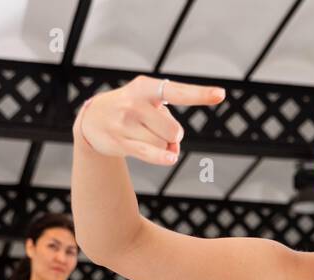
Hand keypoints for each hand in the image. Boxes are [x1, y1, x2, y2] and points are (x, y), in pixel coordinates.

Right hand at [74, 74, 225, 164]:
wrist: (92, 119)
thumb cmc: (129, 109)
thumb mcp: (146, 102)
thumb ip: (165, 120)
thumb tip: (173, 148)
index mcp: (145, 87)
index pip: (177, 91)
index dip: (199, 94)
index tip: (221, 94)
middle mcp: (134, 103)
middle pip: (173, 129)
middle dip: (173, 135)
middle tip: (159, 131)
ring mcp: (126, 123)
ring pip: (163, 143)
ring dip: (162, 147)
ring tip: (145, 138)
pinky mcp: (120, 142)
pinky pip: (148, 152)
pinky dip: (162, 157)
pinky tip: (171, 158)